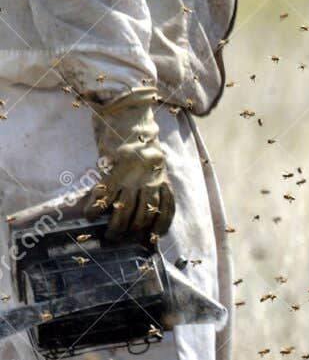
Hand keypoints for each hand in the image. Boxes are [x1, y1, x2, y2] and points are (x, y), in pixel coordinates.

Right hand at [90, 88, 174, 244]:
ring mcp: (131, 177)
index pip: (167, 209)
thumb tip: (150, 201)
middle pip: (144, 215)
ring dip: (116, 226)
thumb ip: (155, 181)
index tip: (154, 238)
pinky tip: (90, 216)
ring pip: (125, 210)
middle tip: (125, 241)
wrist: (131, 118)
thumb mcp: (156, 162)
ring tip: (109, 236)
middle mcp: (149, 181)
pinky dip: (96, 207)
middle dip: (134, 231)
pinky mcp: (113, 170)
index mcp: (162, 179)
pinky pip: (104, 194)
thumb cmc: (142, 141)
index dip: (161, 226)